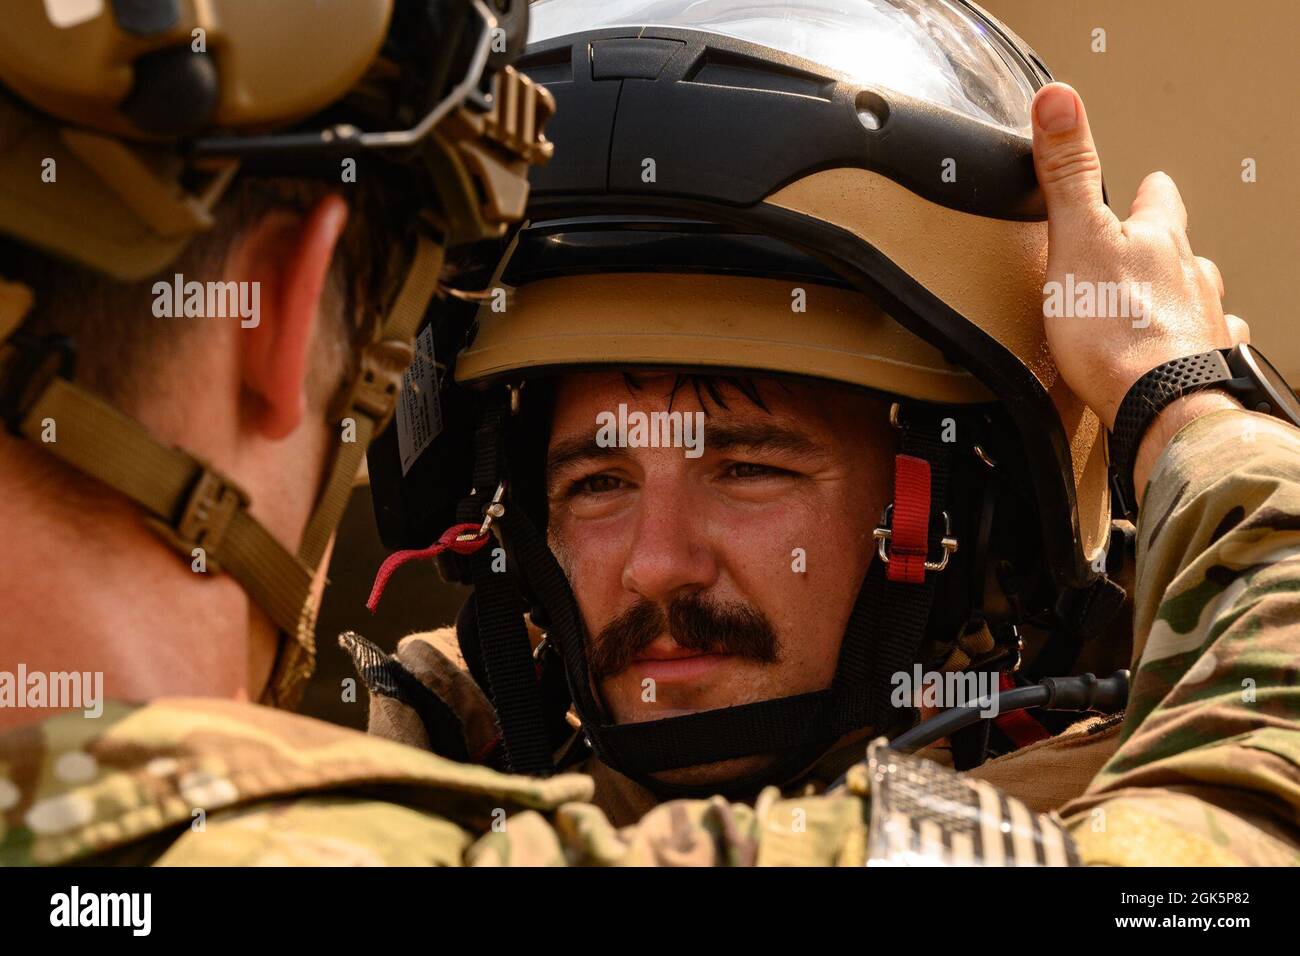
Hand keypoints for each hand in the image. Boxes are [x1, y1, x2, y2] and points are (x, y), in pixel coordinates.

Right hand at [1030, 82, 1248, 431]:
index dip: (1148, 190)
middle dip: (1162, 248)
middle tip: (1144, 246)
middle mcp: (1190, 275)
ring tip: (1158, 307)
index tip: (1146, 182)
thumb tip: (1059, 100)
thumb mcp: (1076, 237)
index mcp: (1158, 240)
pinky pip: (1202, 350)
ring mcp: (1201, 321)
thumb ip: (1067, 172)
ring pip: (1195, 298)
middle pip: (1181, 250)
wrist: (1159, 403)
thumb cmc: (1117, 330)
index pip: (1157, 199)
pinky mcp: (1202, 366)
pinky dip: (1187, 349)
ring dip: (1178, 299)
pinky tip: (1176, 358)